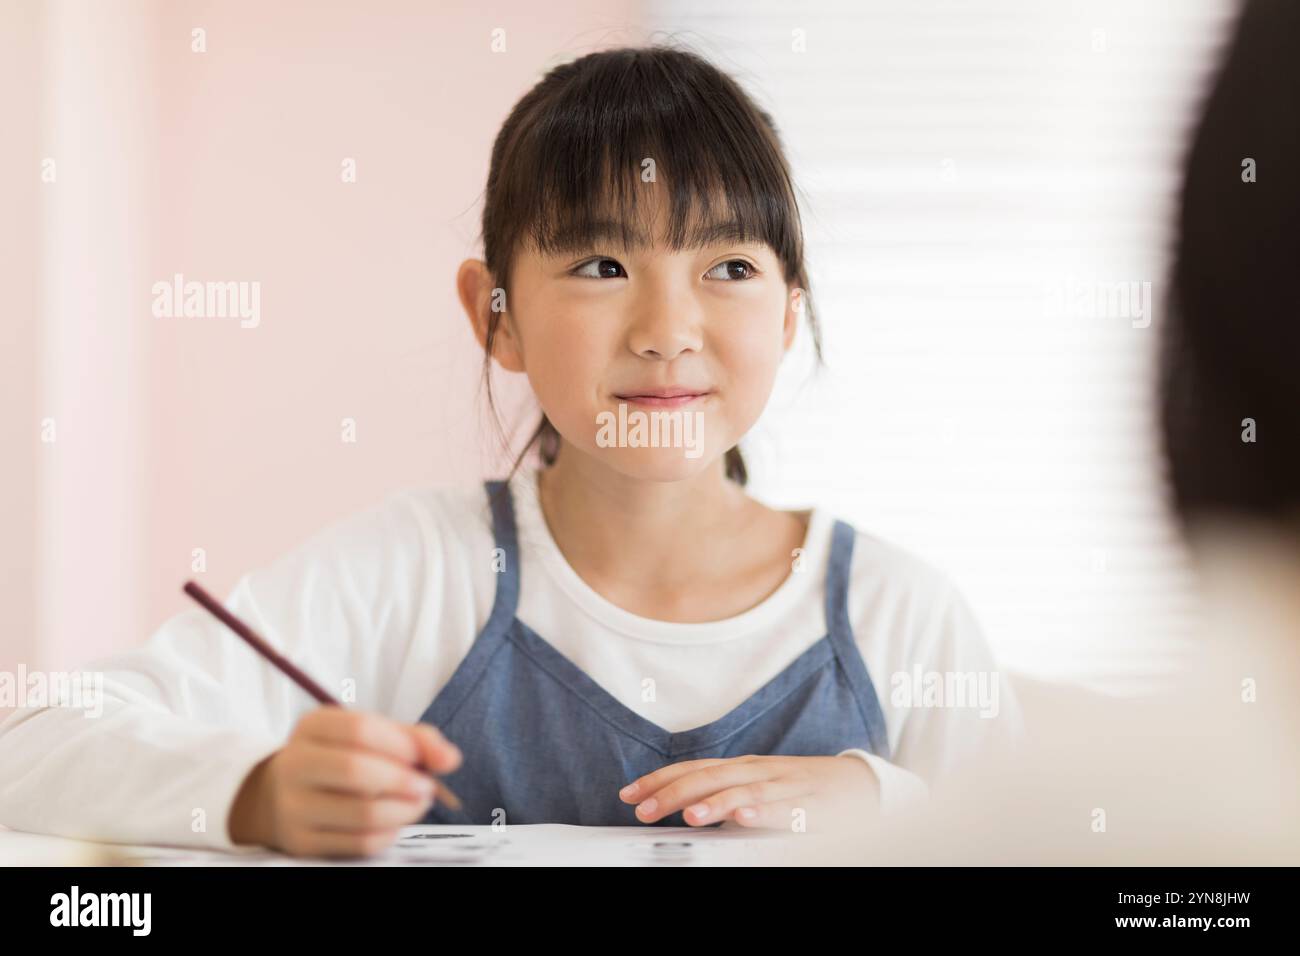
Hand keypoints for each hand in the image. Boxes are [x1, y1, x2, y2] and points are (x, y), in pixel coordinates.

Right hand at [228, 708, 461, 857]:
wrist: (283, 796)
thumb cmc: (342, 758)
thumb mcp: (371, 736)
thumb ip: (415, 739)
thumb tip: (451, 759)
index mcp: (312, 727)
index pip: (360, 729)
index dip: (402, 744)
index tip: (428, 757)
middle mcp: (295, 764)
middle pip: (356, 771)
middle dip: (404, 780)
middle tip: (428, 787)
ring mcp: (294, 807)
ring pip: (362, 813)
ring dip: (404, 811)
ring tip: (418, 803)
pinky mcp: (302, 843)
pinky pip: (359, 843)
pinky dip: (390, 833)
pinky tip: (395, 823)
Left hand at [618, 754, 878, 832]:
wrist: (861, 784)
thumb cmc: (801, 788)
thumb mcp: (755, 787)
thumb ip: (721, 793)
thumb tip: (677, 805)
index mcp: (742, 768)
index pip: (693, 769)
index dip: (659, 780)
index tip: (627, 795)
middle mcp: (759, 772)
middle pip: (710, 778)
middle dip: (673, 793)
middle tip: (643, 810)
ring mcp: (786, 787)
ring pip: (745, 792)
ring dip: (715, 803)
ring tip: (689, 815)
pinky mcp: (814, 806)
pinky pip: (788, 810)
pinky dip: (764, 812)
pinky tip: (745, 817)